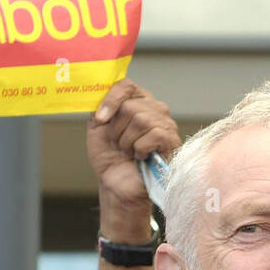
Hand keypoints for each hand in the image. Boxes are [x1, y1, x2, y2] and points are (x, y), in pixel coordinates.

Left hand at [89, 79, 179, 221]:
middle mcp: (154, 108)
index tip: (101, 119)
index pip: (126, 85)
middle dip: (117, 131)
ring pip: (141, 121)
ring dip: (127, 142)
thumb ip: (100, 104)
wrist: (117, 183)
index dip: (111, 100)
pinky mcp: (172, 141)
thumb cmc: (109, 156)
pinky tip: (141, 157)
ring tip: (129, 152)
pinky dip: (140, 149)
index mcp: (136, 101)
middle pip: (131, 106)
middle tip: (118, 145)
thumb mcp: (97, 127)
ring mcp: (166, 124)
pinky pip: (154, 134)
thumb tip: (101, 88)